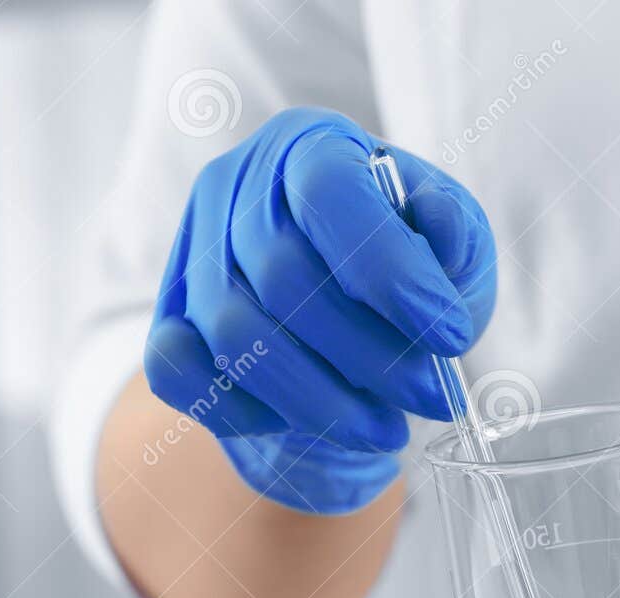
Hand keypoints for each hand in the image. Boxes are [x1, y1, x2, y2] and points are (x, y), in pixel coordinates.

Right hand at [144, 107, 494, 513]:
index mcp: (309, 145)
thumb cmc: (406, 275)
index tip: (452, 336)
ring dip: (318, 400)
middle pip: (282, 275)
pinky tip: (308, 427)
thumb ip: (453, 236)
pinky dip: (243, 412)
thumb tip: (439, 230)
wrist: (347, 326)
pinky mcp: (166, 320)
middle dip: (369, 353)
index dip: (392, 270)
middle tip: (430, 397)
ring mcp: (191, 255)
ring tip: (385, 429)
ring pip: (233, 334)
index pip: (329, 192)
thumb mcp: (453, 246)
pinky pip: (176, 371)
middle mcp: (235, 186)